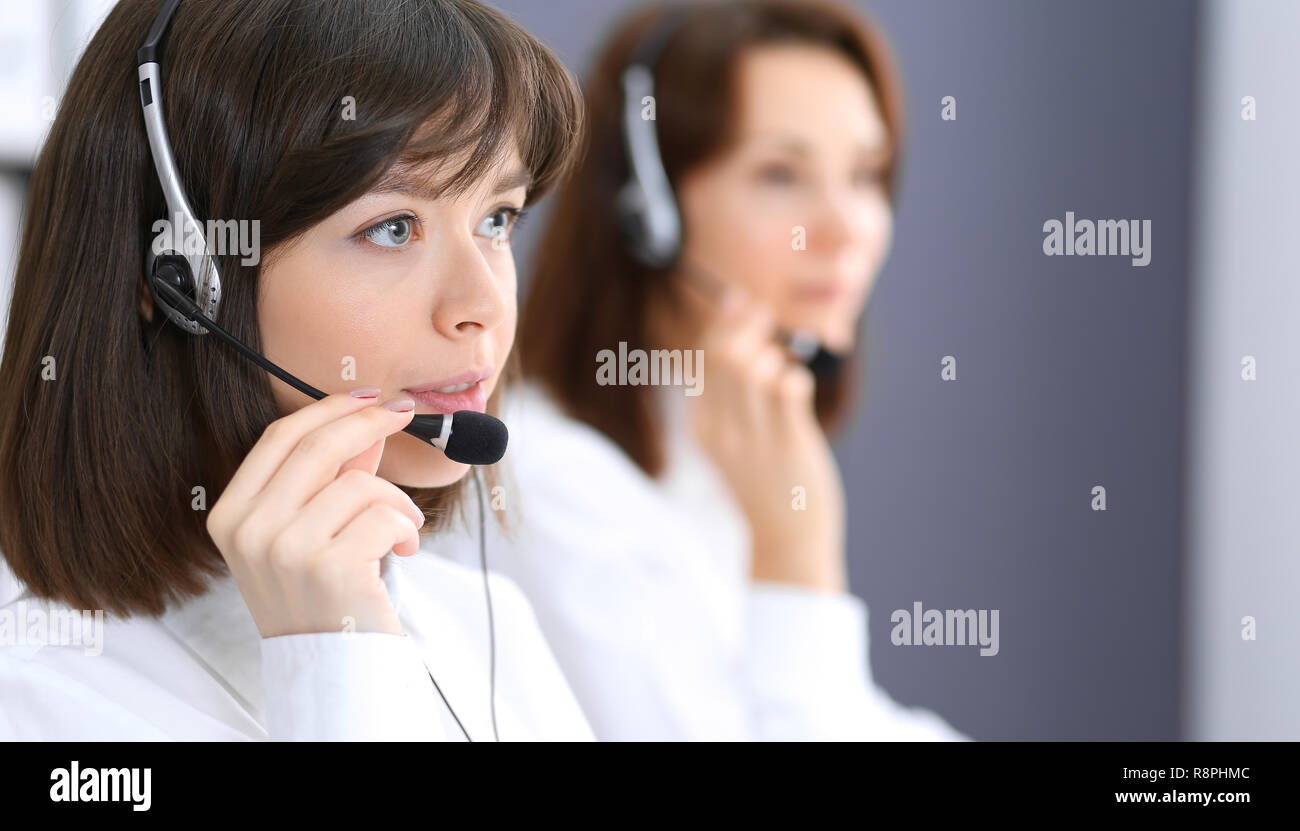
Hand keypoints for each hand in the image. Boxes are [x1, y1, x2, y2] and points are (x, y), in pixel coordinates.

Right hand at [205, 390, 427, 637]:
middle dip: (371, 421)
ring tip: (405, 531)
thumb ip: (333, 476)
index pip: (279, 437)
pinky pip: (386, 516)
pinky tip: (404, 552)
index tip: (369, 395)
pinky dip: (406, 529)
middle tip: (406, 414)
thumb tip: (366, 419)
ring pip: (361, 484)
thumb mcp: (312, 532)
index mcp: (231, 515)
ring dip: (399, 502)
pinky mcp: (330, 568)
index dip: (328, 408)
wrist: (333, 667)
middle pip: (318, 445)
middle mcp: (249, 531)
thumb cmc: (325, 597)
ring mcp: (285, 550)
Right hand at [684, 282, 846, 592]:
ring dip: (773, 356)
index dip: (721, 323)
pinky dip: (796, 377)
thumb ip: (730, 394)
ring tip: (781, 371)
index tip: (740, 305)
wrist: (785, 541)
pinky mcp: (790, 445)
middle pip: (726, 356)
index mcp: (702, 427)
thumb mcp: (730, 441)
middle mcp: (723, 430)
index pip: (701, 359)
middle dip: (746, 328)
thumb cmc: (763, 482)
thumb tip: (743, 336)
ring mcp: (755, 437)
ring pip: (755, 369)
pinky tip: (799, 389)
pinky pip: (789, 389)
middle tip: (765, 323)